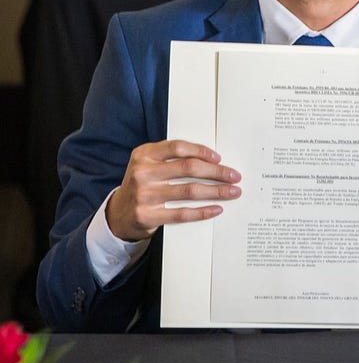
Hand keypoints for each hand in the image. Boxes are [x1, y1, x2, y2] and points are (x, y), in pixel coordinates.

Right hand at [106, 140, 241, 241]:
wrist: (119, 213)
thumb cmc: (143, 184)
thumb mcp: (149, 165)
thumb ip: (172, 159)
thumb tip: (212, 160)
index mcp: (143, 155)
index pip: (178, 147)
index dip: (201, 151)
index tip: (219, 158)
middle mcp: (142, 172)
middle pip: (188, 168)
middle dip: (216, 172)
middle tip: (234, 176)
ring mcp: (143, 195)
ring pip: (189, 191)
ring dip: (216, 191)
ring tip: (232, 192)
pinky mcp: (147, 215)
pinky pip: (181, 213)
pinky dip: (202, 211)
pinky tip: (217, 209)